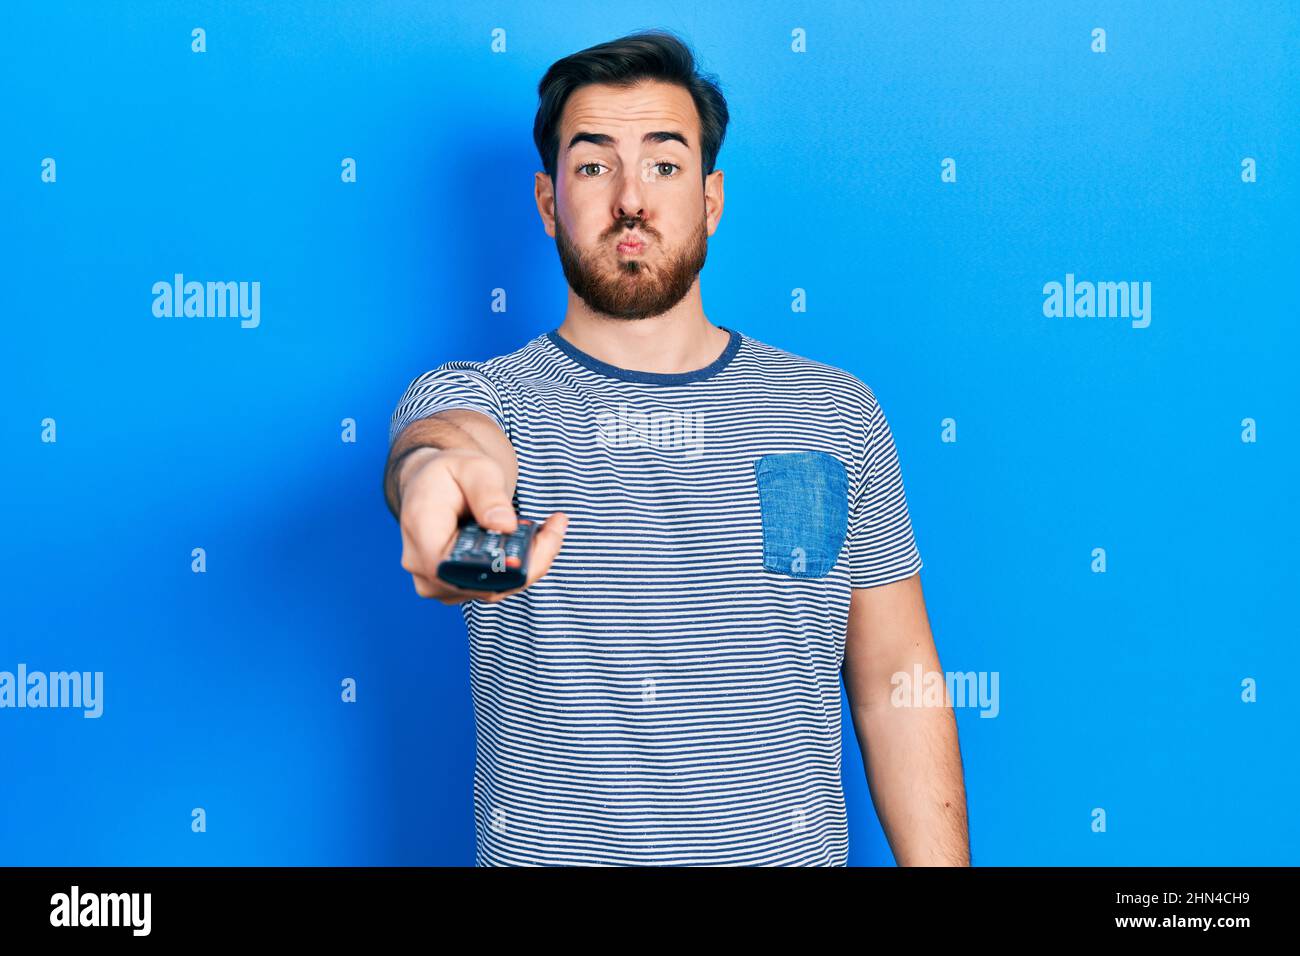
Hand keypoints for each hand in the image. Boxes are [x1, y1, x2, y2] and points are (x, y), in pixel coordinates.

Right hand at [397, 447, 567, 603]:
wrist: (433, 485)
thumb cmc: (450, 473)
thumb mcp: (472, 467)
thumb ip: (488, 494)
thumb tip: (505, 525)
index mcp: (421, 530)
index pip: (457, 567)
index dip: (501, 565)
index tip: (537, 539)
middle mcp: (422, 566)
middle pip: (483, 583)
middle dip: (529, 560)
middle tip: (555, 527)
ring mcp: (436, 582)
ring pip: (494, 589)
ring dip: (529, 564)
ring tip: (550, 529)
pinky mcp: (454, 587)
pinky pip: (493, 587)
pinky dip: (519, 568)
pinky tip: (533, 541)